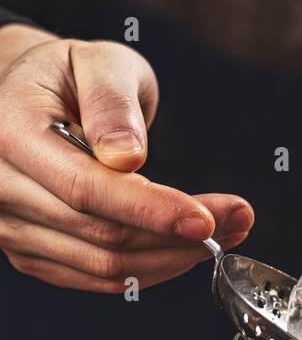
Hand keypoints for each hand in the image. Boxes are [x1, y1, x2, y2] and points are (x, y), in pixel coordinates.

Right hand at [0, 29, 253, 291]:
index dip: (149, 210)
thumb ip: (111, 103)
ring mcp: (8, 226)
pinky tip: (185, 247)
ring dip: (171, 257)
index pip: (84, 188)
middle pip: (97, 234)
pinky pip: (95, 277)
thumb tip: (127, 157)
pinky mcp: (29, 251)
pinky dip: (149, 268)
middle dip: (176, 236)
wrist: (38, 95)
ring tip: (227, 232)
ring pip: (100, 266)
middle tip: (240, 219)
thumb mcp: (98, 62)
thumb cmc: (72, 73)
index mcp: (8, 132)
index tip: (206, 219)